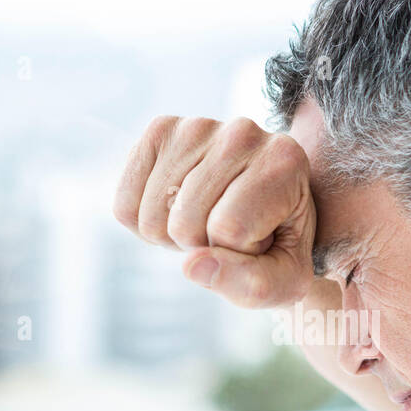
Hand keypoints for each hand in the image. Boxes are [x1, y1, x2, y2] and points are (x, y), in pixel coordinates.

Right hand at [113, 115, 315, 307]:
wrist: (267, 204)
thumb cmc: (279, 247)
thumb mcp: (285, 280)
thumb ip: (253, 284)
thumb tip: (192, 266)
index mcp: (282, 163)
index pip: (229, 230)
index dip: (238, 254)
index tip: (260, 239)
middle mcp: (242, 133)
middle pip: (184, 224)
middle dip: (203, 245)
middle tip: (230, 231)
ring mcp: (196, 126)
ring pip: (151, 218)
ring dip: (173, 236)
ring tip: (207, 218)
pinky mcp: (160, 131)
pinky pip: (124, 205)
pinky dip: (145, 223)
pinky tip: (178, 208)